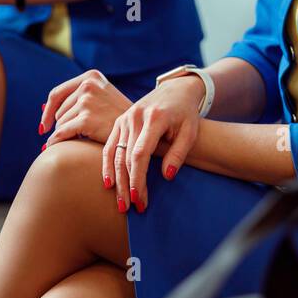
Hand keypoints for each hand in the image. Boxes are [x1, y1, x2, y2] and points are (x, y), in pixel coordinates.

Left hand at [39, 69, 132, 148]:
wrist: (140, 130)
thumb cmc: (118, 117)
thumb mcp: (101, 98)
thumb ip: (76, 98)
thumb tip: (43, 108)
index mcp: (91, 76)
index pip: (57, 94)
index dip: (47, 111)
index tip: (44, 126)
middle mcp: (88, 85)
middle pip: (59, 111)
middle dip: (63, 125)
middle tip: (75, 137)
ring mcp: (87, 101)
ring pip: (61, 123)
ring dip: (66, 134)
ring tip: (83, 139)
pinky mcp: (86, 119)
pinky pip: (61, 133)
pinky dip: (55, 142)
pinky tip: (54, 148)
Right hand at [102, 74, 203, 212]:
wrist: (176, 89)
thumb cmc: (186, 113)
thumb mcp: (190, 131)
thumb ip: (179, 153)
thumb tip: (167, 176)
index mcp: (154, 119)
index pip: (140, 154)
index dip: (138, 178)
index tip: (140, 198)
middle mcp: (135, 117)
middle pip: (125, 157)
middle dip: (126, 185)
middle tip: (130, 208)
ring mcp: (124, 118)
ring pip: (114, 153)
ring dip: (115, 179)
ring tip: (120, 203)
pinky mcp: (119, 122)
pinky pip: (109, 146)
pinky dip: (107, 165)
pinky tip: (108, 183)